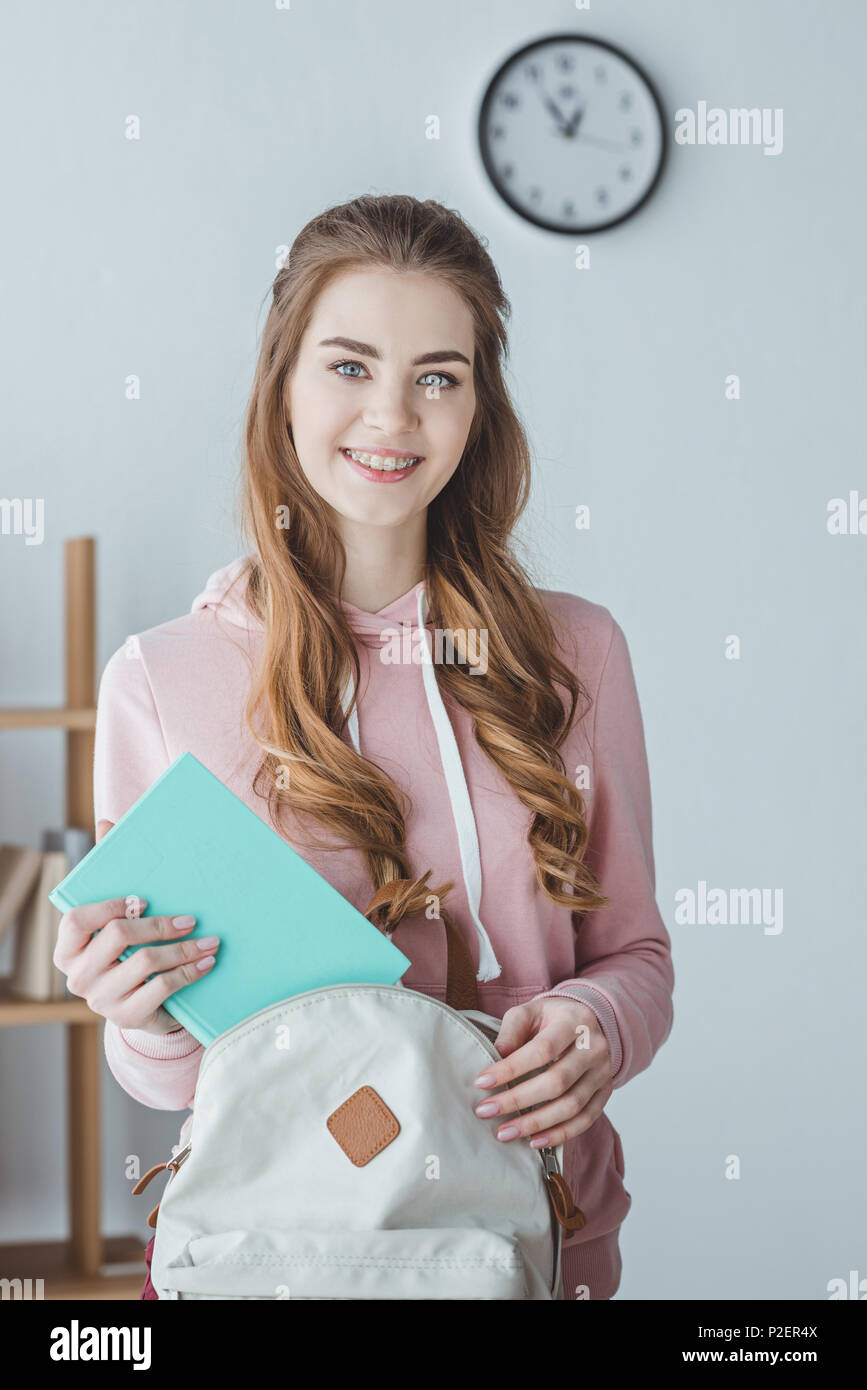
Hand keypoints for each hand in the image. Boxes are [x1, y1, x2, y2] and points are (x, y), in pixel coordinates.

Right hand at [53, 818, 217, 1033]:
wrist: (146, 1006)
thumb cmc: (130, 950)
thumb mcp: (119, 915)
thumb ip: (110, 872)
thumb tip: (106, 823)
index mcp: (68, 948)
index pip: (77, 920)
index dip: (108, 906)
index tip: (142, 898)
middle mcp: (78, 976)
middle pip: (118, 937)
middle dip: (160, 924)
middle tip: (192, 919)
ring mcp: (101, 1000)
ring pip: (146, 963)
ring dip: (185, 949)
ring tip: (211, 940)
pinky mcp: (127, 1018)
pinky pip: (163, 989)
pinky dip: (190, 972)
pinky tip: (208, 962)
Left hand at [472, 996, 612, 1147]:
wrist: (587, 1023)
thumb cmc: (552, 1018)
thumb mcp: (530, 1011)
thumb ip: (512, 1030)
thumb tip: (497, 1056)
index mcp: (575, 1022)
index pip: (543, 1050)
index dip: (511, 1069)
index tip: (482, 1082)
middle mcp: (594, 1048)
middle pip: (557, 1082)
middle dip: (517, 1100)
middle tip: (486, 1111)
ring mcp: (603, 1073)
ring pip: (571, 1106)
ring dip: (535, 1123)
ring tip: (505, 1132)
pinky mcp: (604, 1093)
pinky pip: (585, 1120)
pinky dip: (560, 1134)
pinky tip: (534, 1141)